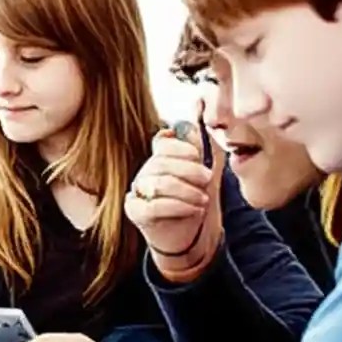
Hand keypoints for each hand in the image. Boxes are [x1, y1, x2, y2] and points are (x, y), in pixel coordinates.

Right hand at [124, 114, 223, 280]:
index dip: (182, 148)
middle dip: (188, 170)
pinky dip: (177, 206)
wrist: (190, 237)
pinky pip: (153, 205)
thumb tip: (201, 103)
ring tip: (203, 199)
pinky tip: (193, 208)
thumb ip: (203, 142)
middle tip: (207, 180)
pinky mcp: (135, 212)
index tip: (199, 158)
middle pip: (161, 162)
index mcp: (160, 158)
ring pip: (158, 183)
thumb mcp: (205, 171)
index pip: (163, 142)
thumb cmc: (195, 202)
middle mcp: (145, 172)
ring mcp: (137, 191)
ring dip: (185, 191)